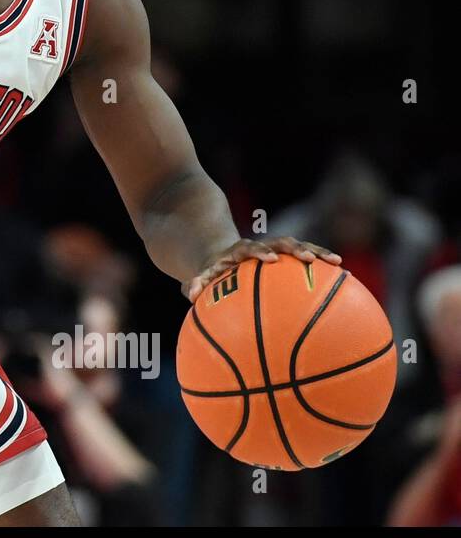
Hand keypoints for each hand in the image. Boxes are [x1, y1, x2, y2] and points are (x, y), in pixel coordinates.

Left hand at [183, 236, 341, 301]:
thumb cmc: (213, 274)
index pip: (250, 248)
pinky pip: (308, 259)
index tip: (270, 260)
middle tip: (309, 258)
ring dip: (316, 252)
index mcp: (239, 252)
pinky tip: (347, 276)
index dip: (259, 252)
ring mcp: (276, 251)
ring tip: (338, 263)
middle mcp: (261, 248)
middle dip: (295, 249)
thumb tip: (190, 294)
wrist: (223, 258)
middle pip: (280, 243)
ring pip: (298, 248)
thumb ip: (196, 283)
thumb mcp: (202, 278)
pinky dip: (324, 264)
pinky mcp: (288, 256)